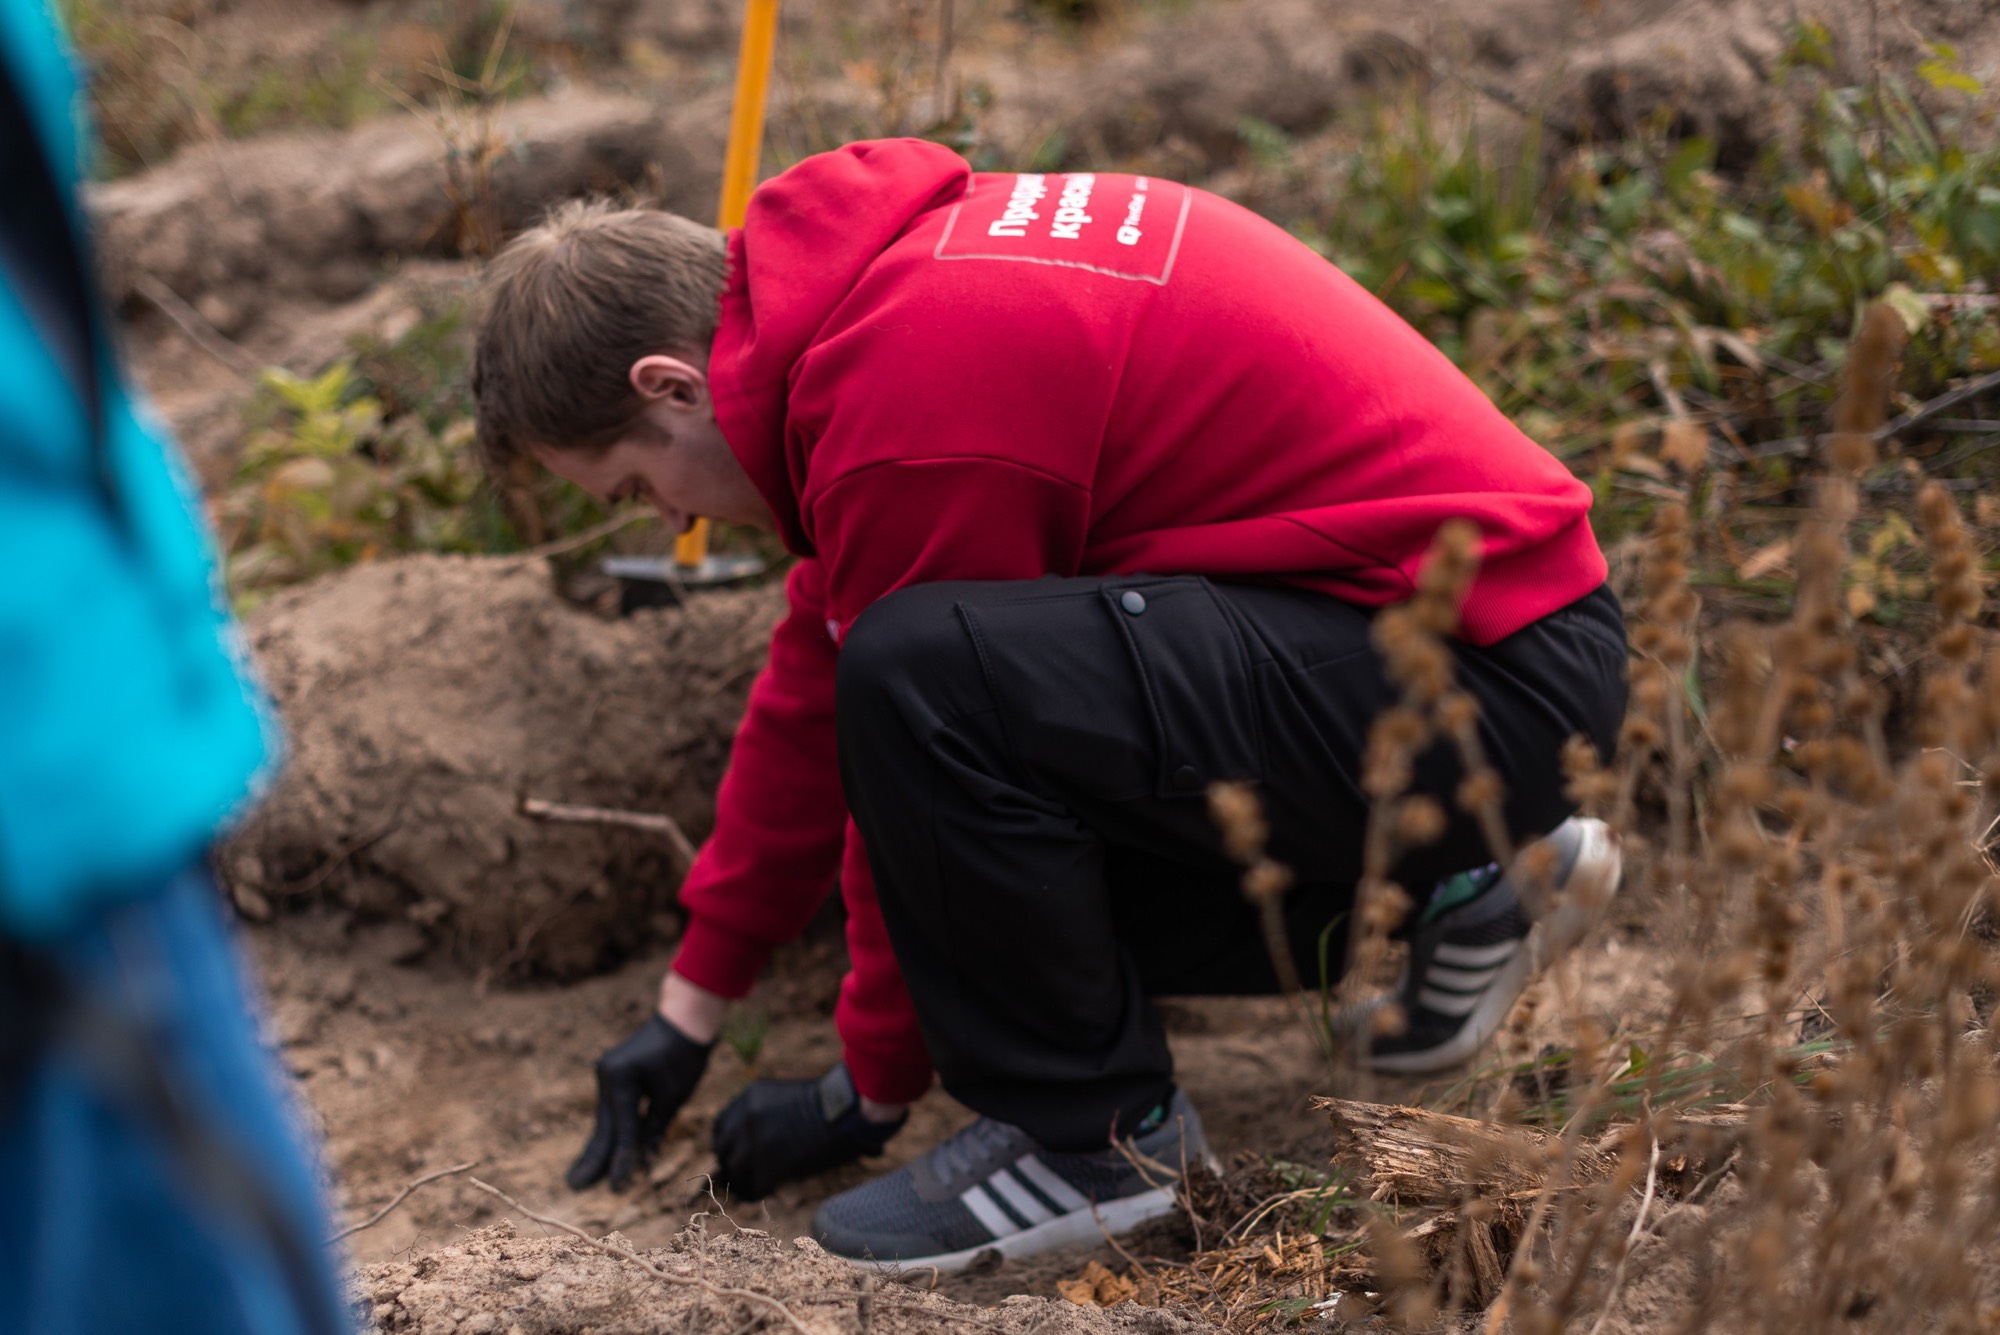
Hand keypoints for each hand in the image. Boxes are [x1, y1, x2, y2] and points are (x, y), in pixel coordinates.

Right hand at [566, 1013, 712, 1191]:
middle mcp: (607, 1076)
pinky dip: (612, 1131)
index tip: (616, 1189)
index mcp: (621, 1079)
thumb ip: (654, 1128)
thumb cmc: (683, 1055)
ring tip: (581, 1177)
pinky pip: (612, 1111)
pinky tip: (601, 1152)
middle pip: (604, 1126)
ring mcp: (607, 1075)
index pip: (622, 1129)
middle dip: (594, 1159)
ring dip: (599, 1148)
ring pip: (605, 1120)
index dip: (621, 1160)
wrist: (683, 1020)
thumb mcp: (672, 1096)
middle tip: (575, 1187)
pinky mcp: (613, 1076)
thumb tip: (644, 1161)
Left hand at [712, 1063, 905, 1200]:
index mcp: (750, 1097)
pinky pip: (755, 1189)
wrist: (849, 1113)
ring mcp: (753, 1144)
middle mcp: (745, 1118)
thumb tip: (762, 1143)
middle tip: (749, 1175)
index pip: (722, 1126)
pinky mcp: (766, 1169)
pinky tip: (775, 1190)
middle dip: (735, 1165)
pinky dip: (763, 1192)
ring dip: (748, 1182)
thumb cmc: (833, 1105)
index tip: (740, 1154)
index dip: (730, 1144)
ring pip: (736, 1173)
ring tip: (764, 1187)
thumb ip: (768, 1116)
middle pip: (723, 1151)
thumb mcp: (790, 1099)